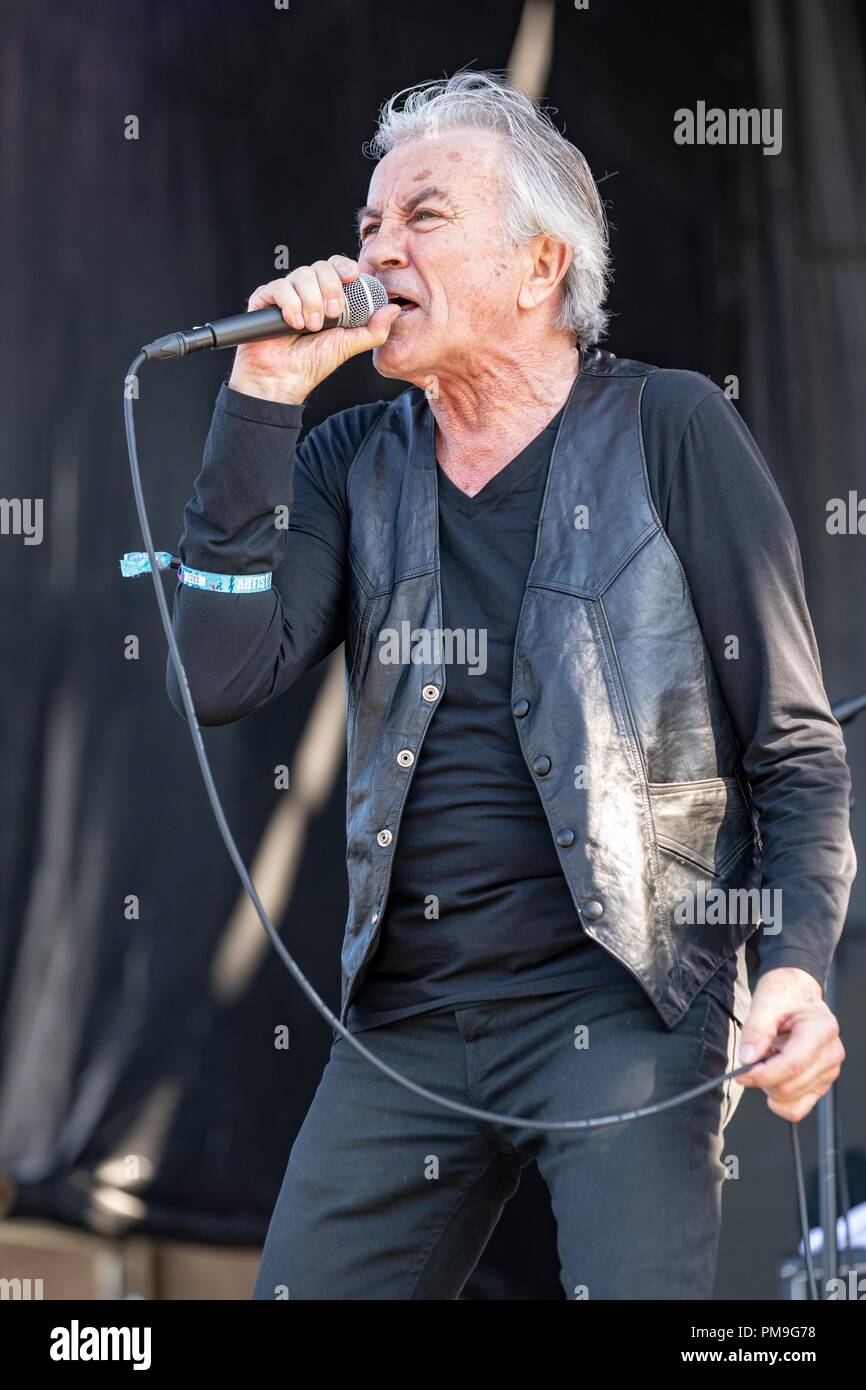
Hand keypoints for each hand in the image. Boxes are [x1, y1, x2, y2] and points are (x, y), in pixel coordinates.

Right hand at [228, 255, 400, 403]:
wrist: (285, 379)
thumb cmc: (313, 363)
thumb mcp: (349, 345)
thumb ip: (373, 329)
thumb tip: (393, 309)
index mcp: (326, 296)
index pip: (335, 267)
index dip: (344, 267)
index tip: (351, 277)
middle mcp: (306, 291)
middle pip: (320, 266)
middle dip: (330, 288)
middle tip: (332, 315)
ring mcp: (285, 294)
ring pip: (301, 274)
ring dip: (311, 301)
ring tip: (311, 327)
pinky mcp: (264, 300)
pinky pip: (279, 287)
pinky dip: (290, 304)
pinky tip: (294, 324)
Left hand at [738, 966, 843, 1121]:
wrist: (796, 994)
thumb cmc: (785, 995)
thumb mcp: (765, 1002)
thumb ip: (756, 1030)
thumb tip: (748, 1058)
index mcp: (821, 1029)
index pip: (793, 1064)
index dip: (763, 1074)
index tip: (741, 1073)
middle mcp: (831, 1053)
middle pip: (790, 1086)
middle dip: (763, 1078)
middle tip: (754, 1058)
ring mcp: (828, 1071)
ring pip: (792, 1100)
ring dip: (770, 1086)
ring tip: (769, 1060)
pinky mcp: (821, 1083)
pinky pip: (797, 1108)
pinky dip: (779, 1099)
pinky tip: (774, 1077)